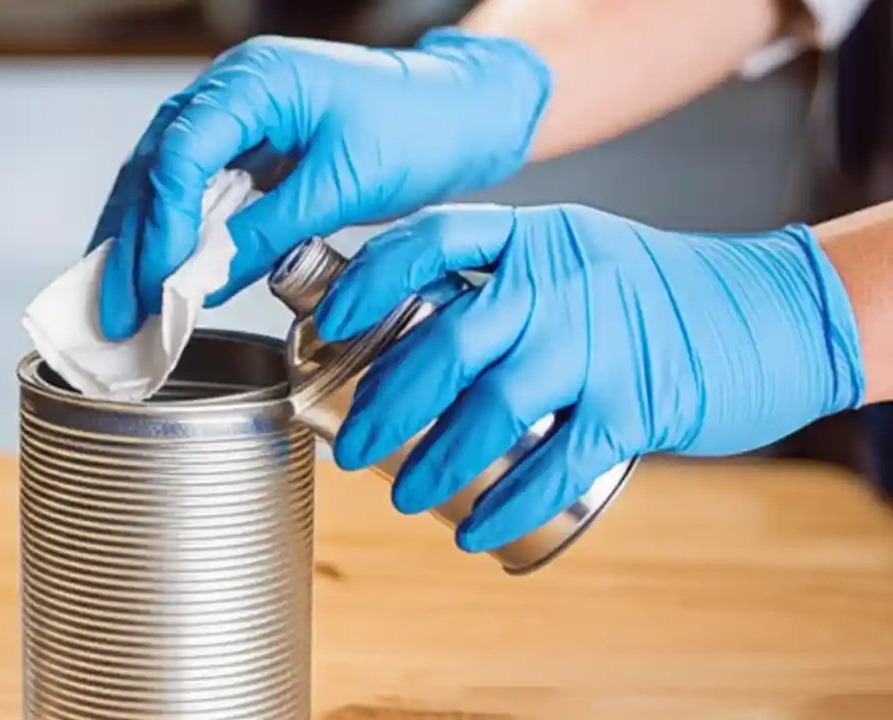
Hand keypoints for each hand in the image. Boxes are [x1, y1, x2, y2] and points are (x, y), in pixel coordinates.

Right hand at [90, 27, 551, 339]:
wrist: (461, 112)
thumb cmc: (417, 127)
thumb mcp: (344, 184)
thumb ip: (270, 229)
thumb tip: (206, 280)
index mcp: (254, 81)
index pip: (181, 151)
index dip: (162, 221)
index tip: (158, 280)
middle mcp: (231, 92)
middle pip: (154, 166)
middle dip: (130, 242)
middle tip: (114, 310)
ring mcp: (235, 119)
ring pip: (163, 181)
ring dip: (139, 243)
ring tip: (116, 303)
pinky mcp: (249, 150)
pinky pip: (194, 193)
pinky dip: (174, 237)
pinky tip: (156, 277)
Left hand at [315, 204, 864, 551]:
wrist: (774, 311)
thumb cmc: (658, 291)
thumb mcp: (578, 256)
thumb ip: (508, 283)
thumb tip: (417, 336)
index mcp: (538, 239)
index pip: (436, 238)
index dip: (373, 275)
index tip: (333, 320)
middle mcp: (561, 284)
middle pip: (448, 342)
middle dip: (384, 401)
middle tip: (349, 446)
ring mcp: (599, 344)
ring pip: (493, 409)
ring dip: (435, 462)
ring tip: (400, 495)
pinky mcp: (637, 404)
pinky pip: (556, 465)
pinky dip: (508, 504)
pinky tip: (476, 532)